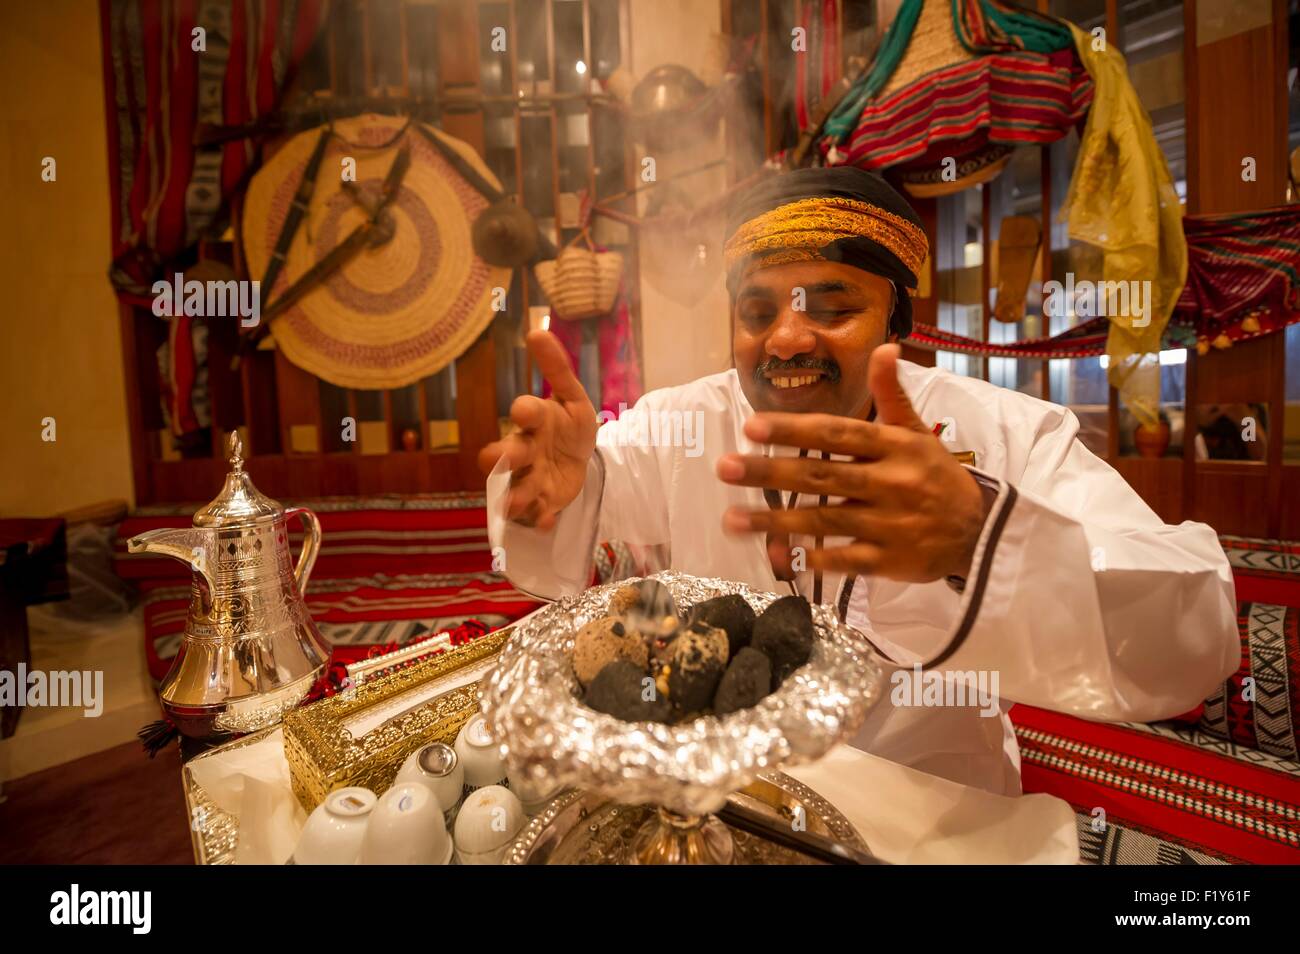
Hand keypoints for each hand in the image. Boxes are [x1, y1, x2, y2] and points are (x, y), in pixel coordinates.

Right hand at [478, 330, 597, 529]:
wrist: (581, 459)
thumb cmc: (569, 425)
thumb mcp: (572, 397)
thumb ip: (557, 369)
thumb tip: (537, 331)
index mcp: (536, 421)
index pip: (527, 414)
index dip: (526, 411)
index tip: (525, 408)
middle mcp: (527, 450)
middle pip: (509, 455)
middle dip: (504, 457)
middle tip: (502, 458)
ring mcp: (533, 478)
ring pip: (517, 488)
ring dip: (515, 495)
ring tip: (514, 503)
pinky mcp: (545, 502)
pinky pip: (537, 514)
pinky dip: (540, 518)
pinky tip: (546, 521)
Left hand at [716, 344, 987, 582]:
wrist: (979, 532)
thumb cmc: (936, 476)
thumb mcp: (918, 432)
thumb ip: (892, 394)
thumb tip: (885, 347)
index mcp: (895, 447)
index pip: (836, 433)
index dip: (794, 429)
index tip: (751, 425)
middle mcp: (891, 483)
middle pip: (821, 475)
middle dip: (769, 471)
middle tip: (724, 467)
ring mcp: (890, 524)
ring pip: (823, 520)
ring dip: (774, 519)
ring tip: (731, 518)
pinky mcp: (890, 561)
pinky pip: (844, 559)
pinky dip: (811, 557)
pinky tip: (775, 553)